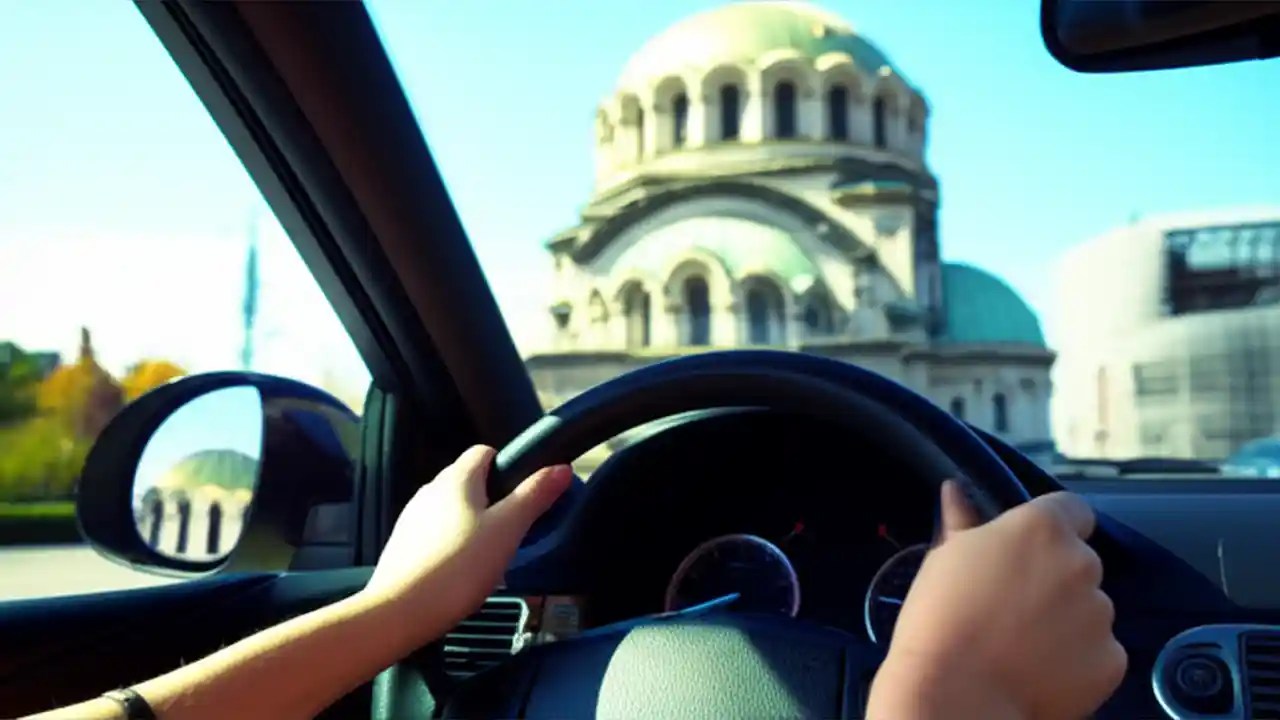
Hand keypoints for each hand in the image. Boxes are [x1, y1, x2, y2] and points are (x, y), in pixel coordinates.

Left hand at [360, 445, 571, 644]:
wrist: (401, 611)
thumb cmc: (460, 565)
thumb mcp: (508, 530)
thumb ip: (534, 496)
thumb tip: (561, 467)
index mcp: (456, 478)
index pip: (484, 451)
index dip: (507, 467)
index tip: (522, 496)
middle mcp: (430, 489)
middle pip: (468, 481)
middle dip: (492, 500)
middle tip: (510, 532)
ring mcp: (411, 517)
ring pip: (451, 509)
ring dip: (470, 524)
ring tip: (486, 557)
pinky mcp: (402, 545)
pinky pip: (434, 533)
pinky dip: (450, 544)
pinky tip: (459, 572)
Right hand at [867, 482, 1126, 719]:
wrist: (956, 694)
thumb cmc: (940, 617)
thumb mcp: (945, 560)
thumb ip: (962, 520)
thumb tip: (955, 489)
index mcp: (1041, 528)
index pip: (1073, 509)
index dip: (1055, 527)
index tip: (1028, 550)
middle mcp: (1082, 563)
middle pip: (1080, 561)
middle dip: (1056, 578)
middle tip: (1014, 604)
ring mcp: (1102, 614)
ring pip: (1090, 609)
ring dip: (1067, 620)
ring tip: (1022, 643)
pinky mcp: (1112, 660)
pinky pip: (1099, 651)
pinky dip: (1077, 660)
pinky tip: (1039, 670)